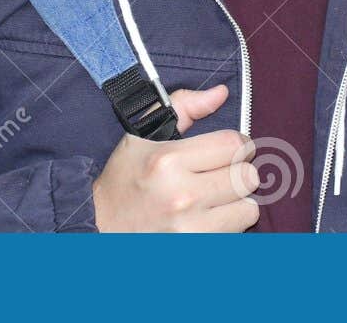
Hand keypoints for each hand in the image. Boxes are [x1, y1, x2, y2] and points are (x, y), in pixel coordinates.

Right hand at [91, 84, 259, 231]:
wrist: (98, 230)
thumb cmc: (124, 180)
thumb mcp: (142, 136)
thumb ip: (183, 106)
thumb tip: (221, 93)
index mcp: (169, 160)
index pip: (234, 145)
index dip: (239, 144)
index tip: (230, 150)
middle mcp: (182, 196)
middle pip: (248, 177)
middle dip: (239, 172)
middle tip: (222, 175)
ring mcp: (190, 230)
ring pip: (248, 210)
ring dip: (237, 203)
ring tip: (216, 200)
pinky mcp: (196, 252)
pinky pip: (237, 236)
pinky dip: (229, 228)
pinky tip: (209, 220)